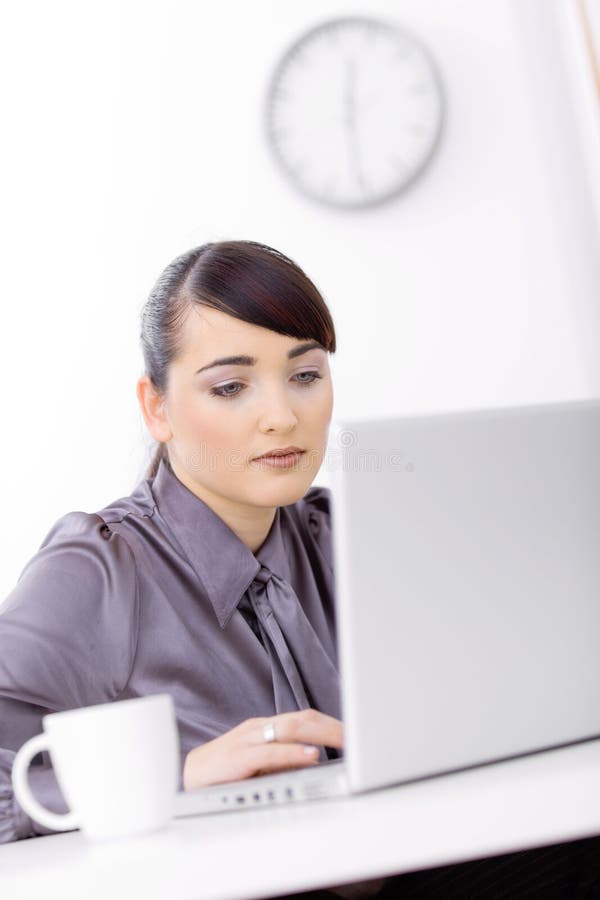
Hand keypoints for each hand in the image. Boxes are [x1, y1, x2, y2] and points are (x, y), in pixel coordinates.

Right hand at [182, 708, 343, 791]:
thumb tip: (315, 763)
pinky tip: (311, 756)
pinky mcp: (237, 757)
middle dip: (333, 727)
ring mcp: (247, 739)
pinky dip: (294, 753)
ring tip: (345, 741)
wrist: (186, 779)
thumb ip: (285, 762)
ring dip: (322, 735)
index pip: (305, 718)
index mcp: (266, 727)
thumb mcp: (261, 766)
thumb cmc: (224, 773)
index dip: (332, 724)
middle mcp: (259, 728)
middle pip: (302, 719)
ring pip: (290, 728)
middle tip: (358, 735)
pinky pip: (270, 751)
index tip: (355, 733)